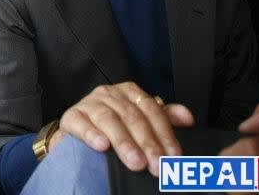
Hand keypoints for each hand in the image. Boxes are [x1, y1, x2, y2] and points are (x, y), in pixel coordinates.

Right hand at [52, 82, 194, 175]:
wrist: (77, 133)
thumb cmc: (113, 127)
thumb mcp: (141, 122)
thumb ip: (164, 118)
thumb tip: (188, 118)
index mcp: (129, 93)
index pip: (152, 110)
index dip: (164, 133)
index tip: (173, 155)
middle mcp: (109, 93)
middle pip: (132, 116)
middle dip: (147, 142)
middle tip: (157, 165)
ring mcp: (88, 103)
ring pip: (108, 118)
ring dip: (124, 142)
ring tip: (135, 161)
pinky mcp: (71, 116)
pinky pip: (80, 123)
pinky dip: (91, 134)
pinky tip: (101, 146)